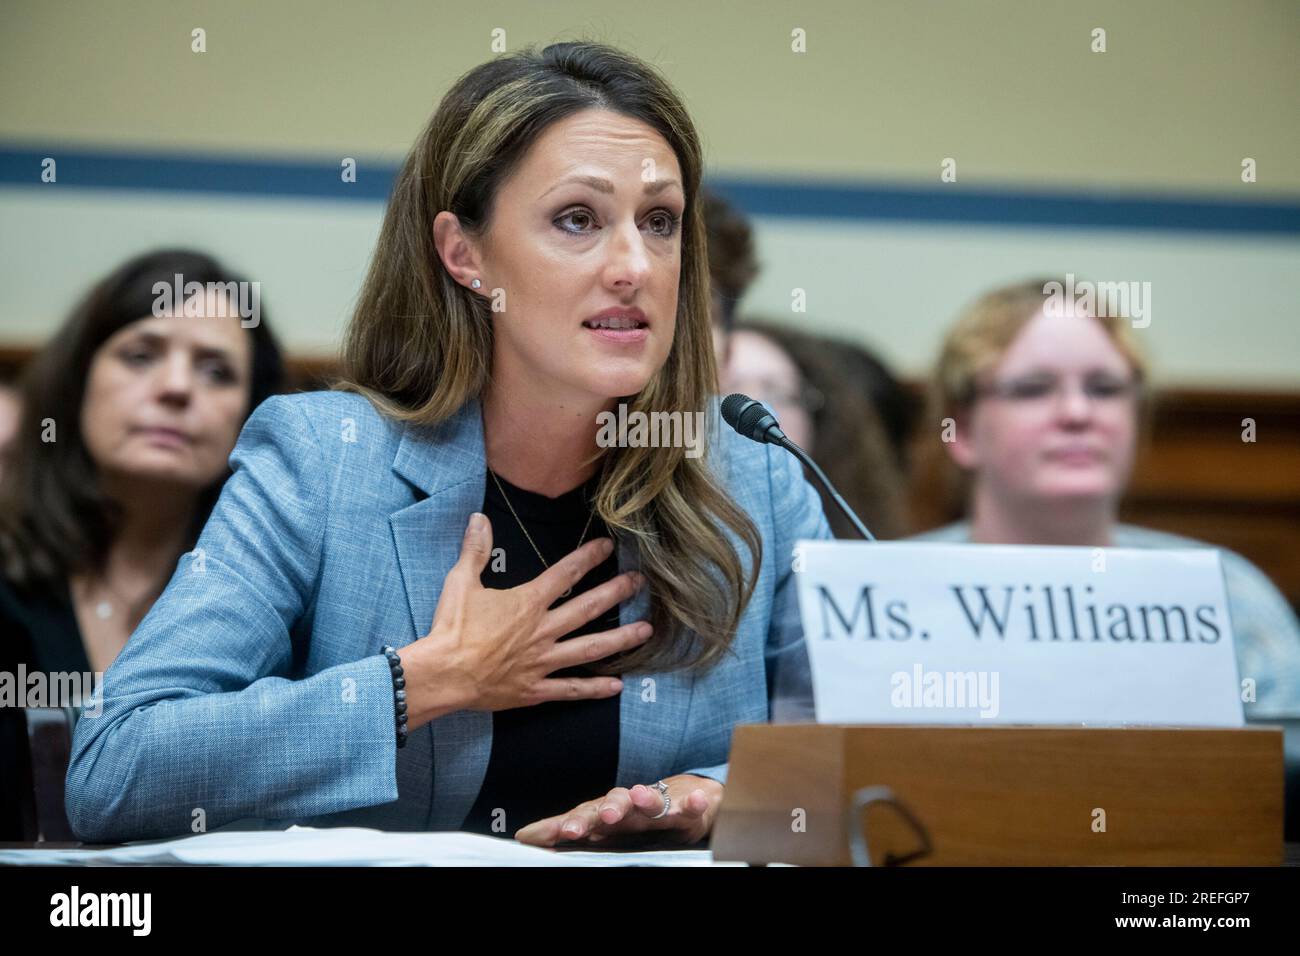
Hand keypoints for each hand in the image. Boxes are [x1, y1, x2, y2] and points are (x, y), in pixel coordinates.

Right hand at [397, 512, 651, 726]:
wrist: (443, 674)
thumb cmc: (451, 628)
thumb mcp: (461, 582)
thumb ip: (475, 550)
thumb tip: (479, 519)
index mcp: (528, 603)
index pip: (566, 574)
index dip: (589, 557)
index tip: (609, 546)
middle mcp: (543, 630)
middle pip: (589, 608)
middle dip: (617, 592)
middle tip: (639, 583)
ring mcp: (543, 661)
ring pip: (590, 648)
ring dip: (620, 639)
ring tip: (646, 631)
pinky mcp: (536, 689)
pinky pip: (571, 689)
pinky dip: (594, 688)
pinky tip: (617, 686)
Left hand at [515, 774, 723, 848]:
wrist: (692, 797)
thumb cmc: (642, 815)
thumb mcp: (608, 827)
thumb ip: (577, 830)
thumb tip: (527, 836)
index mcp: (608, 814)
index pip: (577, 817)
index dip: (554, 826)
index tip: (530, 836)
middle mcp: (631, 807)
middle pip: (610, 806)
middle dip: (594, 814)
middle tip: (577, 827)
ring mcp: (661, 806)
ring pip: (650, 801)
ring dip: (642, 798)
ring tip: (636, 796)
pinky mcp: (689, 808)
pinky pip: (691, 805)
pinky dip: (692, 802)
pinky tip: (694, 802)